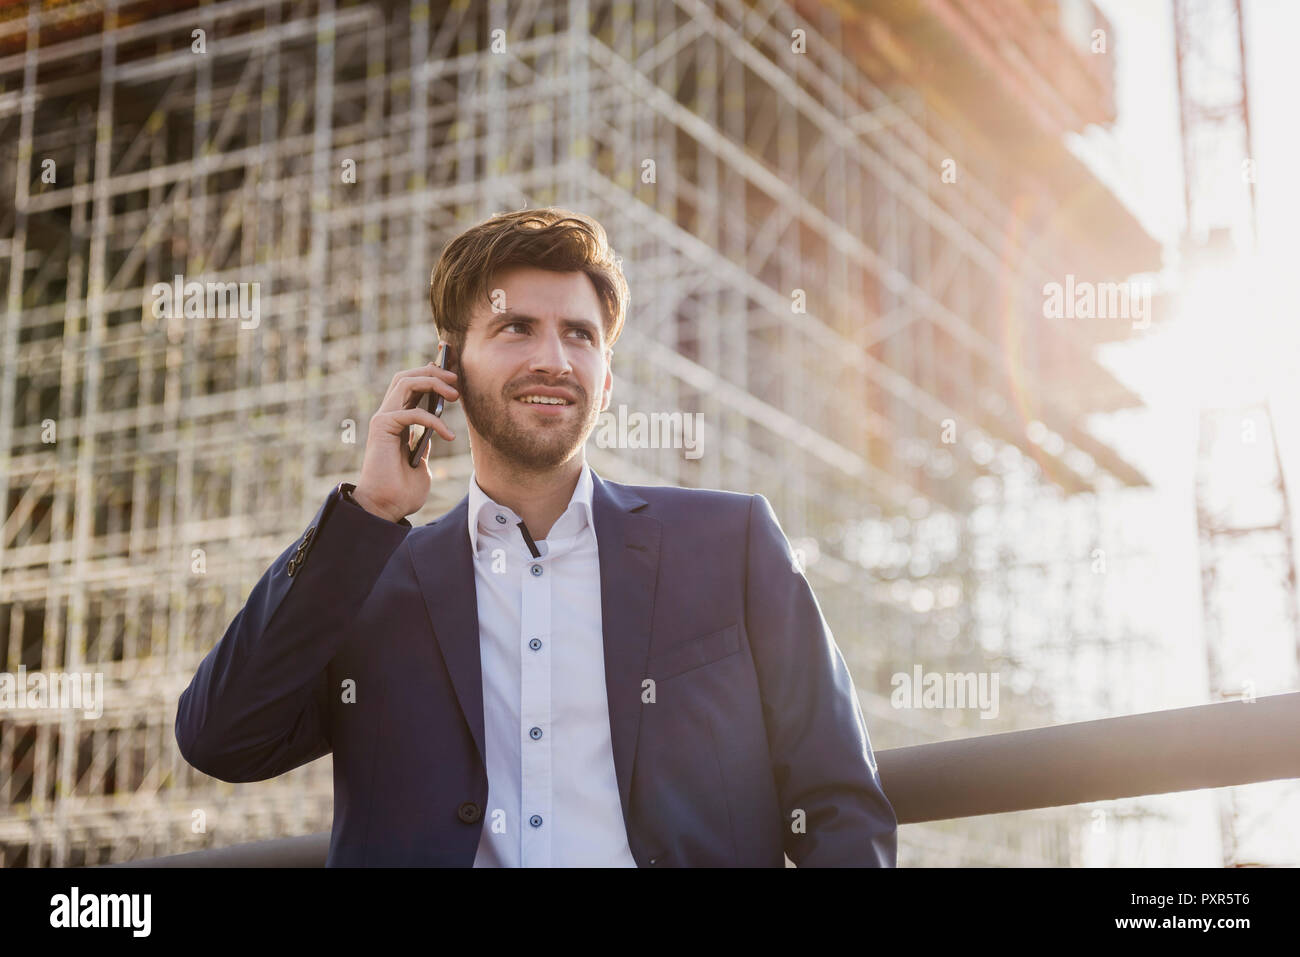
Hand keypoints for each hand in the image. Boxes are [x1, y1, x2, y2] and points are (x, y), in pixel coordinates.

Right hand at [352, 356, 458, 521]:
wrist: (385, 508)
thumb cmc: (402, 490)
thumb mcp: (421, 462)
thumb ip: (425, 443)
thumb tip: (437, 430)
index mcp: (398, 420)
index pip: (412, 385)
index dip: (432, 373)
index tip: (455, 372)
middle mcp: (388, 414)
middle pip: (408, 375)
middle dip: (434, 371)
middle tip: (457, 379)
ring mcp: (384, 419)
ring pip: (406, 382)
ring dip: (433, 382)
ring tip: (456, 394)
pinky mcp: (382, 427)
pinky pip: (411, 412)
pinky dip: (433, 420)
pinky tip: (448, 435)